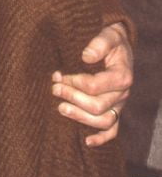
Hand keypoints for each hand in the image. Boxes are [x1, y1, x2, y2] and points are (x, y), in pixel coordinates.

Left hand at [51, 23, 132, 146]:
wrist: (117, 45)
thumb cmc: (110, 40)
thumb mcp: (108, 34)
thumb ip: (99, 43)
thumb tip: (85, 57)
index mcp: (122, 75)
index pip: (94, 86)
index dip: (74, 83)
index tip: (59, 75)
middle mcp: (122, 93)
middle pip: (97, 106)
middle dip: (72, 98)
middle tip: (54, 89)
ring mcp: (118, 105)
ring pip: (103, 121)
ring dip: (80, 117)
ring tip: (60, 108)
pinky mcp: (114, 111)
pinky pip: (113, 131)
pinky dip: (101, 138)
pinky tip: (86, 141)